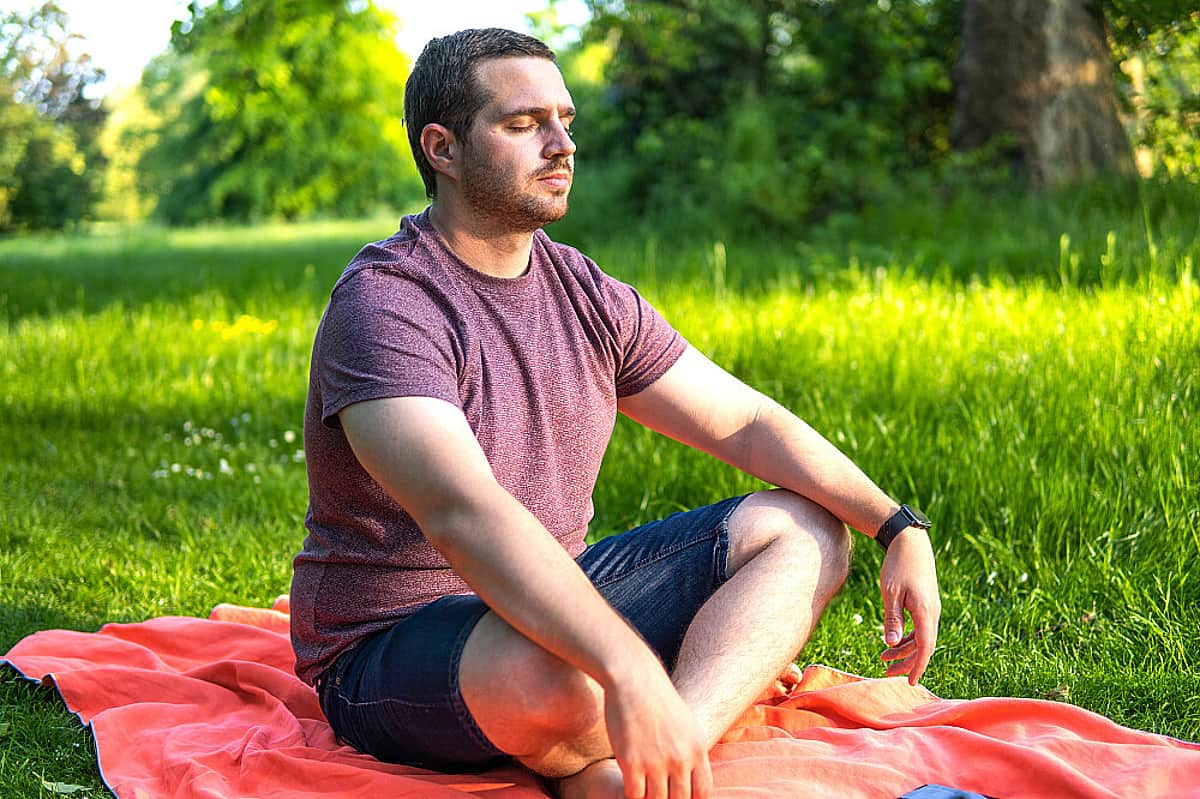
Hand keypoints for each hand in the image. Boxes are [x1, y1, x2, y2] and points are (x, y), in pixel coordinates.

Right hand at [603, 659, 711, 798]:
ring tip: (644, 792)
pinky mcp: (631, 761)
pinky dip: (632, 797)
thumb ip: (692, 751)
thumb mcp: (687, 724)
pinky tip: (629, 788)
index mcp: (697, 749)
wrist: (634, 679)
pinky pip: (634, 795)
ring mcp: (656, 762)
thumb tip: (694, 775)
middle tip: (659, 795)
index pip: (702, 793)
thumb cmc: (658, 700)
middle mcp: (680, 759)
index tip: (679, 797)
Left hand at [879, 526, 940, 684]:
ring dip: (904, 650)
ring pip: (921, 637)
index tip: (910, 682)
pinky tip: (893, 640)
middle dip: (907, 662)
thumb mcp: (890, 593)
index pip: (925, 647)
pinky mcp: (926, 603)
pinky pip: (920, 627)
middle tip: (887, 673)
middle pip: (923, 646)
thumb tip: (891, 644)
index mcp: (926, 612)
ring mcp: (931, 608)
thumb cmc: (898, 565)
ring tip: (883, 658)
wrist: (910, 542)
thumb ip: (892, 619)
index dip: (918, 666)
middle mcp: (933, 612)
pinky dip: (908, 637)